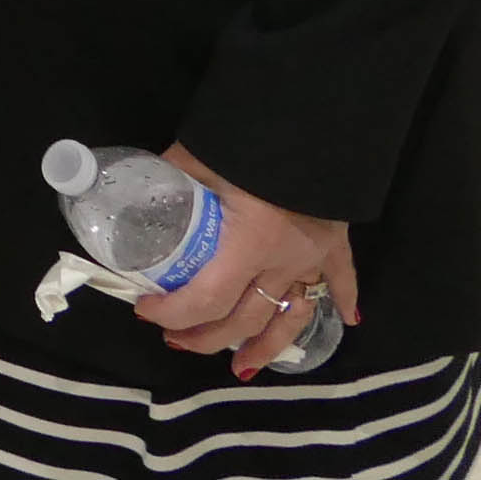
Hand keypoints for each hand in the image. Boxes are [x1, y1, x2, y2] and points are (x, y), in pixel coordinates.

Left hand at [136, 141, 360, 377]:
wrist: (314, 113)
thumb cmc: (249, 138)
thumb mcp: (195, 157)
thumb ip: (167, 179)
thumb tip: (131, 191)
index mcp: (246, 244)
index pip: (207, 298)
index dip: (174, 313)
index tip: (147, 310)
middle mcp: (282, 260)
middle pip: (245, 318)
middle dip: (207, 337)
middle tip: (177, 339)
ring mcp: (313, 254)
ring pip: (292, 316)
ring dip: (267, 346)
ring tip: (244, 367)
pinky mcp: (337, 240)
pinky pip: (344, 279)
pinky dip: (345, 300)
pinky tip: (349, 321)